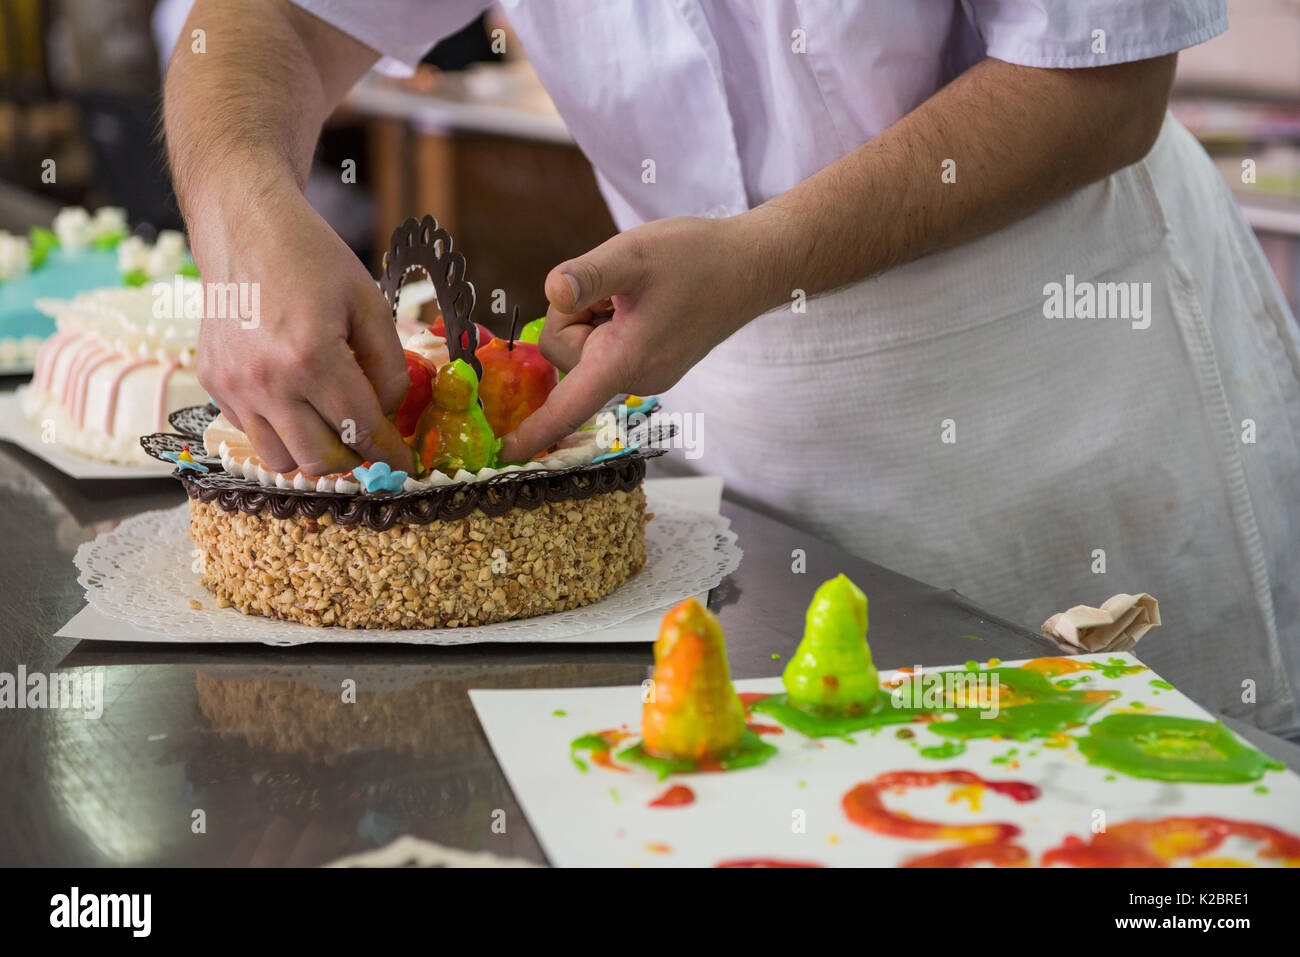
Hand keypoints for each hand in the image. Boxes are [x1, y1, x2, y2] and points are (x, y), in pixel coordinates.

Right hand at [192, 189, 413, 475]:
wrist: (244, 227)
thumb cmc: (313, 259)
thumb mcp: (370, 305)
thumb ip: (389, 367)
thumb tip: (386, 415)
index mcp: (311, 358)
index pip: (360, 430)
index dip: (389, 453)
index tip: (404, 464)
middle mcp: (266, 381)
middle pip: (318, 460)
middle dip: (352, 458)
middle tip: (367, 440)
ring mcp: (233, 386)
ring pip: (279, 460)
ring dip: (311, 451)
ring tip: (329, 421)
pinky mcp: (213, 383)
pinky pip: (251, 432)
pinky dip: (279, 429)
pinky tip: (294, 396)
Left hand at [498, 212, 778, 462]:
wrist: (752, 266)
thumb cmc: (696, 257)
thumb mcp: (633, 253)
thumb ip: (587, 273)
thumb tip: (551, 292)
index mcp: (624, 360)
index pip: (569, 406)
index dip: (535, 431)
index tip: (506, 454)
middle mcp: (634, 378)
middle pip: (565, 352)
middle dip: (576, 314)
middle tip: (618, 288)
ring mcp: (646, 374)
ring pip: (586, 347)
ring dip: (595, 314)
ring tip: (636, 292)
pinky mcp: (654, 364)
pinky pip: (608, 346)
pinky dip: (612, 321)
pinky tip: (645, 301)